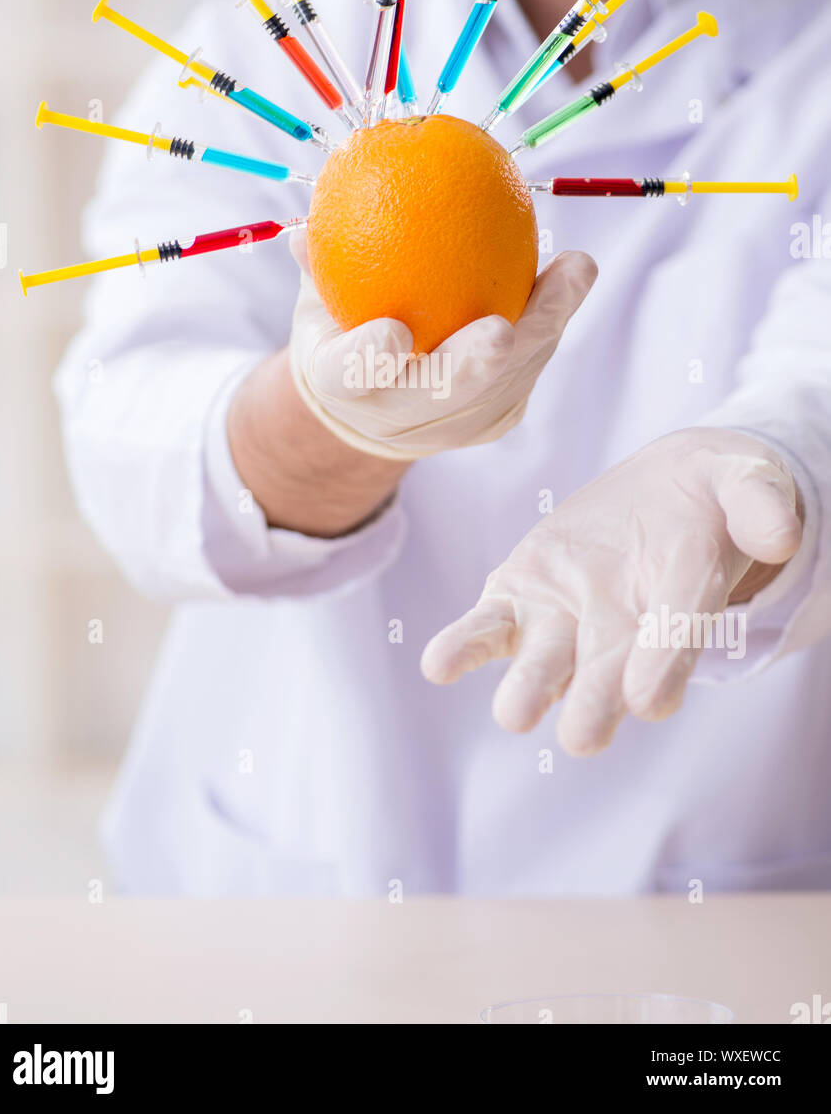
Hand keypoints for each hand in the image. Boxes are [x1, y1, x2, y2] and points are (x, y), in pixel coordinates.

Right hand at [288, 233, 596, 459]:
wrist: (371, 405)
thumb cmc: (342, 329)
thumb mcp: (317, 299)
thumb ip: (318, 261)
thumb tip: (306, 225)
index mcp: (340, 385)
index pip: (348, 375)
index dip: (368, 359)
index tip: (391, 329)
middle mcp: (396, 417)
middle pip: (442, 395)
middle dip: (474, 366)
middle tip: (502, 328)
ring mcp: (449, 429)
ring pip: (504, 386)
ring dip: (544, 330)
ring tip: (574, 272)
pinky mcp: (492, 423)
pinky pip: (527, 376)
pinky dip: (551, 327)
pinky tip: (574, 276)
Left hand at [421, 428, 802, 754]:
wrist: (663, 497)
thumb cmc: (713, 500)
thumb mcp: (744, 484)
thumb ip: (759, 502)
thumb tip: (779, 532)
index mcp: (681, 611)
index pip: (673, 642)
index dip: (662, 667)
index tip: (649, 699)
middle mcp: (619, 635)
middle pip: (603, 682)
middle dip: (593, 706)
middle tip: (585, 734)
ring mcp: (564, 621)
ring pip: (541, 669)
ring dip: (528, 689)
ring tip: (516, 711)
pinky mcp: (519, 597)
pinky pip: (486, 630)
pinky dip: (462, 648)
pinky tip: (439, 663)